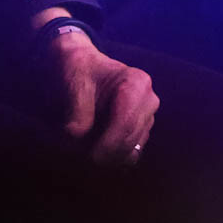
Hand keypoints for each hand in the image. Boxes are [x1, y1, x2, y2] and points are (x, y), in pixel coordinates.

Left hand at [42, 26, 158, 166]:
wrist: (82, 66)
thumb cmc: (78, 70)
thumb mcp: (74, 83)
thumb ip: (77, 111)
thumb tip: (78, 136)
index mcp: (136, 83)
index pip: (127, 124)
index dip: (109, 145)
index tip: (89, 156)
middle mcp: (148, 101)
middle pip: (130, 141)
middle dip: (105, 153)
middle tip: (79, 154)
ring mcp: (147, 118)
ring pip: (130, 153)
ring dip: (107, 156)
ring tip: (83, 146)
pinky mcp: (141, 132)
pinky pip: (128, 155)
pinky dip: (111, 156)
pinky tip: (94, 145)